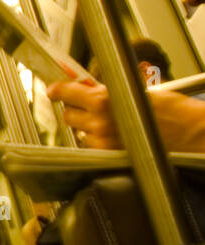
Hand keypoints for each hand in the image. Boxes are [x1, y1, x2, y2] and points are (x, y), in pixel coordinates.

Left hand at [47, 81, 204, 151]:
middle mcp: (99, 121)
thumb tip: (85, 89)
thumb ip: (106, 91)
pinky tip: (115, 136)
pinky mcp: (108, 155)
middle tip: (90, 108)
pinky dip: (97, 141)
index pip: (67, 92)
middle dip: (77, 110)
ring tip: (110, 124)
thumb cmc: (171, 109)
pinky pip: (91, 146)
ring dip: (87, 127)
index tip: (53, 89)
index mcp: (104, 99)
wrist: (191, 132)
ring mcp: (102, 141)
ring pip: (79, 132)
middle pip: (68, 114)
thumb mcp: (135, 90)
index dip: (58, 90)